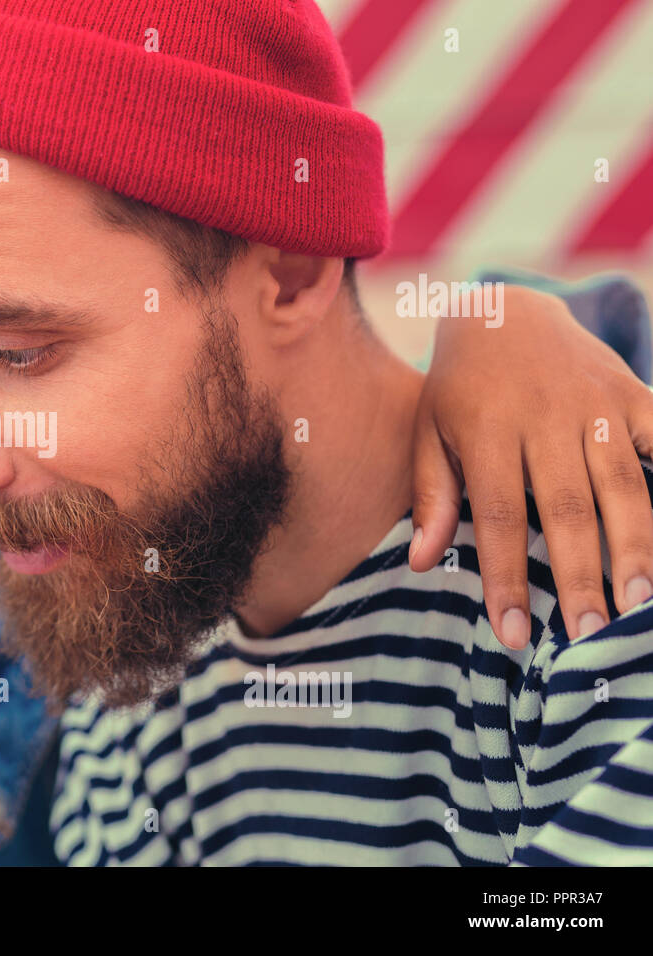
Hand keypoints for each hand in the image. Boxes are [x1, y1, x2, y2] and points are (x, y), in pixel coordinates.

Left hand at [410, 283, 652, 647]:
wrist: (503, 311)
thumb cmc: (459, 389)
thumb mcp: (428, 433)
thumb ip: (432, 496)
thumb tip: (422, 563)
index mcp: (487, 431)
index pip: (498, 517)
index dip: (506, 578)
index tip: (513, 633)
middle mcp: (545, 418)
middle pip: (567, 509)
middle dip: (580, 576)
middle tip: (591, 636)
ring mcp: (596, 403)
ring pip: (624, 484)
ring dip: (637, 547)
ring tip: (641, 605)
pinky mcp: (633, 393)